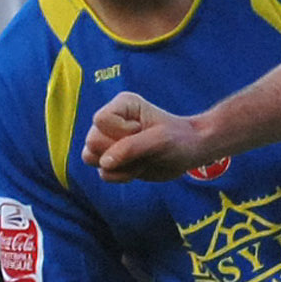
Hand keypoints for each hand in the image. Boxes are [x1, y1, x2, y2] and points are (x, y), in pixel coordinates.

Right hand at [85, 93, 207, 182]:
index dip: (119, 132)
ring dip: (119, 167)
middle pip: (92, 140)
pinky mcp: (113, 160)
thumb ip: (131, 149)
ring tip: (141, 159)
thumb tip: (104, 163)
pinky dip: (122, 176)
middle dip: (119, 152)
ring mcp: (110, 141)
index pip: (100, 120)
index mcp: (122, 105)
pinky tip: (140, 167)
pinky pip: (103, 173)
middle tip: (144, 149)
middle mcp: (112, 121)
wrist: (190, 153)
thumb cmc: (179, 139)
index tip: (142, 131)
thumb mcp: (159, 141)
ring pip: (90, 157)